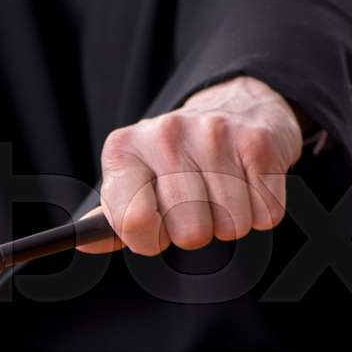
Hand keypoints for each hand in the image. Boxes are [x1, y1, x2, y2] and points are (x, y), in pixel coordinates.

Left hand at [82, 75, 304, 255]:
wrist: (234, 107)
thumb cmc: (174, 160)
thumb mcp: (134, 179)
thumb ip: (112, 218)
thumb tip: (84, 245)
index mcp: (124, 149)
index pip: (133, 221)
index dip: (149, 239)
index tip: (156, 229)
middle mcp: (165, 135)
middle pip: (190, 233)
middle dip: (195, 233)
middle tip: (195, 207)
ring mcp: (213, 134)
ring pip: (232, 225)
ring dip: (231, 222)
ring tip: (221, 193)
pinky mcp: (257, 142)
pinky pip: (267, 213)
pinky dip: (261, 210)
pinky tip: (247, 183)